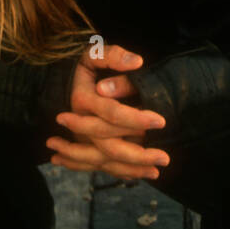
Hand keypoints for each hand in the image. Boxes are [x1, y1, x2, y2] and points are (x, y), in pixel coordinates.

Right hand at [45, 42, 169, 180]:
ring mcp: (82, 138)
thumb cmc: (85, 65)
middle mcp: (80, 123)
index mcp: (83, 99)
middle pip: (108, 145)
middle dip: (137, 155)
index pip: (111, 113)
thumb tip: (137, 62)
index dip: (136, 118)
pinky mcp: (87, 147)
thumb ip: (114, 55)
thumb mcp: (94, 53)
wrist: (64, 80)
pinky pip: (101, 165)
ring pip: (105, 161)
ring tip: (157, 172)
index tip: (161, 121)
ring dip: (131, 169)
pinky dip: (121, 173)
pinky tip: (142, 175)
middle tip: (165, 158)